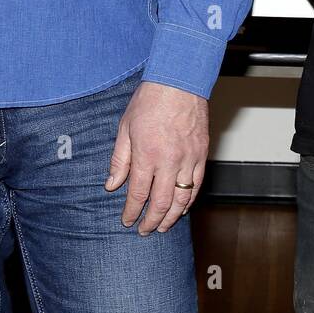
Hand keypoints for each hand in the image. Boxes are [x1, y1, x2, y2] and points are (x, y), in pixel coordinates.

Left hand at [105, 81, 207, 234]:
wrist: (179, 81)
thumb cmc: (149, 101)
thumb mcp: (125, 128)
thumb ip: (119, 160)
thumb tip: (111, 185)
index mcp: (147, 155)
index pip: (137, 194)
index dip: (131, 212)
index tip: (127, 221)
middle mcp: (169, 161)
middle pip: (161, 203)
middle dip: (151, 221)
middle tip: (144, 230)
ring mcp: (188, 159)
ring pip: (182, 199)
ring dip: (171, 217)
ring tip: (163, 227)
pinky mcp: (202, 154)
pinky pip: (197, 185)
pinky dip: (190, 201)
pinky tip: (182, 209)